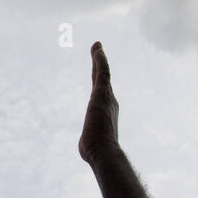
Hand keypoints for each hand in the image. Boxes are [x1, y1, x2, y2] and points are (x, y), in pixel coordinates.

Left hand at [78, 41, 119, 162]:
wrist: (102, 151)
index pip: (101, 93)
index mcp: (106, 111)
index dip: (99, 81)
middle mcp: (110, 101)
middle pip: (103, 79)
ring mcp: (107, 96)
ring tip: (96, 46)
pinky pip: (102, 71)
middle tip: (98, 52)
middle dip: (100, 65)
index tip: (97, 71)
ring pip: (102, 72)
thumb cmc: (95, 150)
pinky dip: (100, 59)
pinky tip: (97, 49)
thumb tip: (87, 143)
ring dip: (99, 58)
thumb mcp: (90, 142)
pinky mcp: (102, 93)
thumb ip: (89, 138)